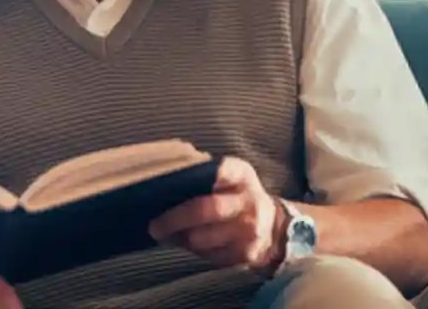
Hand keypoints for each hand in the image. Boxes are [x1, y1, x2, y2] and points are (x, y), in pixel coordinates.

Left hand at [147, 156, 283, 271]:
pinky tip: (189, 242)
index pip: (219, 170)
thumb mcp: (229, 177)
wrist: (274, 227)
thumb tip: (162, 181)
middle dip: (174, 219)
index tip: (169, 181)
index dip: (196, 175)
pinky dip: (194, 250)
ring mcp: (249, 231)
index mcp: (241, 175)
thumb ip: (204, 174)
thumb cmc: (236, 196)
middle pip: (204, 210)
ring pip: (202, 239)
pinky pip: (209, 255)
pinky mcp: (246, 254)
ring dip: (180, 238)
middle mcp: (249, 202)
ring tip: (166, 234)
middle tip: (153, 226)